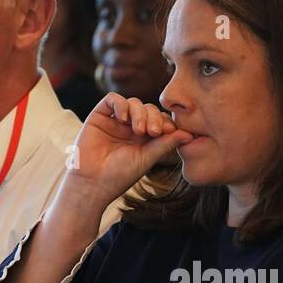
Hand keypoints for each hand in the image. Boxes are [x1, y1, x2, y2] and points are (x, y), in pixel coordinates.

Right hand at [66, 93, 193, 205]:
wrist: (92, 182)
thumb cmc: (119, 175)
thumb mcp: (147, 158)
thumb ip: (166, 144)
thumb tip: (190, 134)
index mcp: (144, 139)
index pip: (160, 120)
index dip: (166, 122)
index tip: (169, 132)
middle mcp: (130, 127)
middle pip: (149, 109)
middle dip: (154, 117)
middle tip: (153, 132)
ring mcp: (115, 121)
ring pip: (133, 103)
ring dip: (139, 113)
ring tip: (138, 130)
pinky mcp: (100, 116)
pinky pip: (113, 99)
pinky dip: (121, 105)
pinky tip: (123, 119)